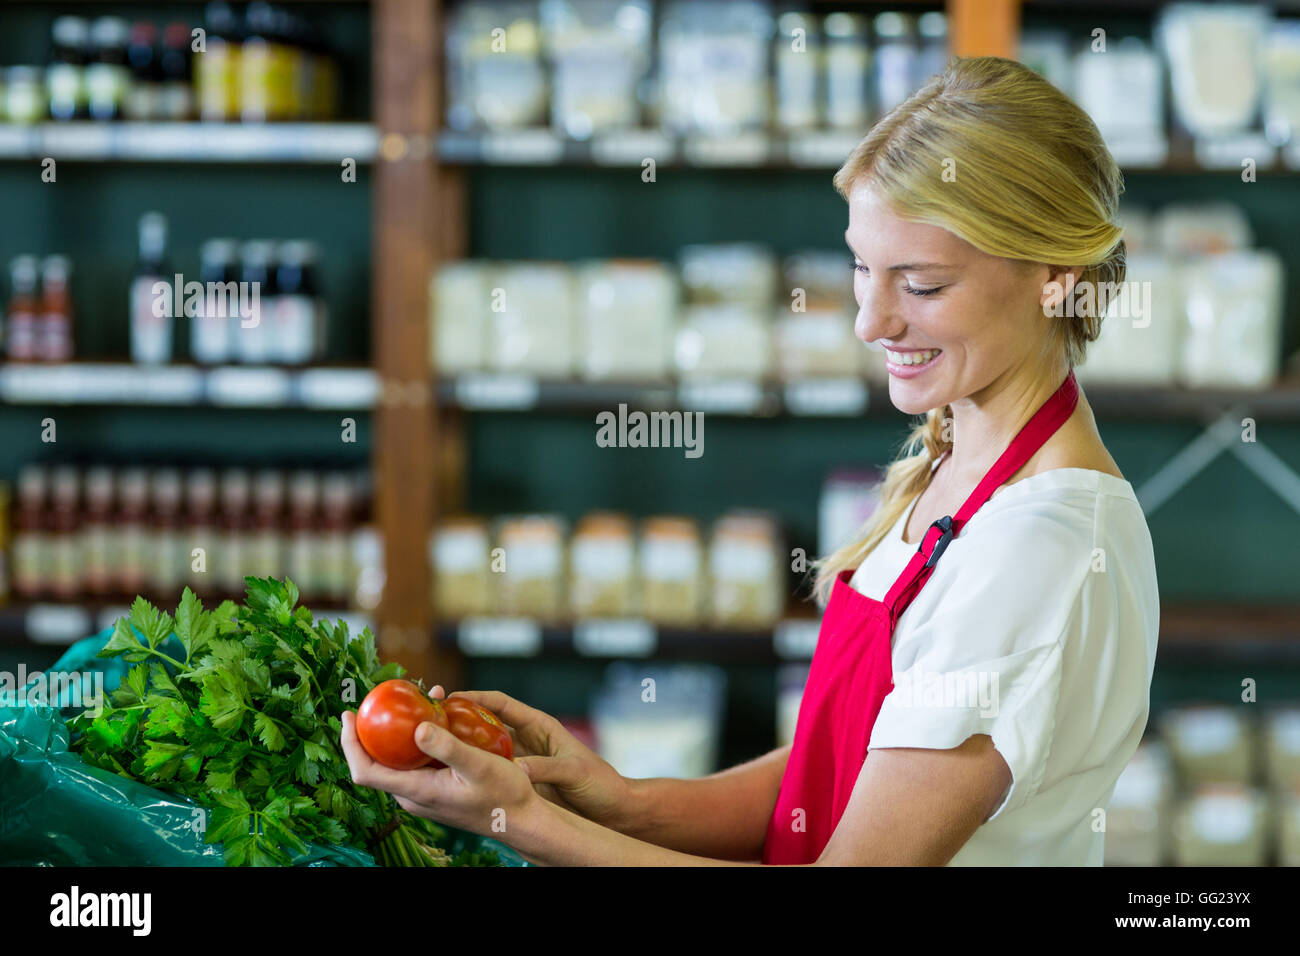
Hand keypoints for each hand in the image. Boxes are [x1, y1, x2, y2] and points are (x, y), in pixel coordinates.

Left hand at [340, 708, 535, 838]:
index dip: (350, 744)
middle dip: (373, 730)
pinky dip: (417, 740)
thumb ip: (448, 748)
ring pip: (398, 761)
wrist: (521, 820)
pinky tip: (437, 718)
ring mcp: (423, 794)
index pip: (365, 771)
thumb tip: (417, 727)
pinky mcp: (434, 790)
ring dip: (399, 732)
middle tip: (380, 699)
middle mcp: (413, 795)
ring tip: (418, 699)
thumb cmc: (504, 795)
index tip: (347, 716)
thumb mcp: (479, 766)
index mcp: (417, 790)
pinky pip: (416, 763)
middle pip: (376, 763)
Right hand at [437, 688, 634, 829]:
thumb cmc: (600, 783)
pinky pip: (492, 770)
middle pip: (487, 723)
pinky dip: (474, 770)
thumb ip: (546, 768)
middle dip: (461, 719)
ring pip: (485, 747)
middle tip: (431, 721)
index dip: (477, 698)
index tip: (451, 697)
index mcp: (540, 726)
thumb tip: (517, 770)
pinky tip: (454, 775)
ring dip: (463, 746)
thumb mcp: (573, 772)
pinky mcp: (521, 779)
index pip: (502, 704)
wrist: (612, 809)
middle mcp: (527, 739)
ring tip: (433, 747)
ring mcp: (522, 758)